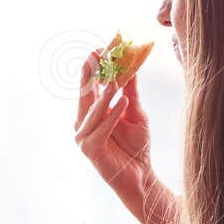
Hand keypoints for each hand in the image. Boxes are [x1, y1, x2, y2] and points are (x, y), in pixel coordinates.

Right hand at [75, 52, 152, 200]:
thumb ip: (130, 92)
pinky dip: (111, 116)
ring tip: (116, 80)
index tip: (100, 48)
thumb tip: (130, 67)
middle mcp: (83, 122)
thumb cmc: (136, 146)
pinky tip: (123, 103)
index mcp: (92, 112)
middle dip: (91, 73)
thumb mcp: (136, 113)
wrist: (140, 175)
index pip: (91, 85)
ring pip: (92, 111)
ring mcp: (84, 136)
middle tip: (97, 55)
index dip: (94, 67)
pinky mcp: (90, 150)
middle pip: (85, 93)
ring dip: (104, 94)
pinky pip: (99, 130)